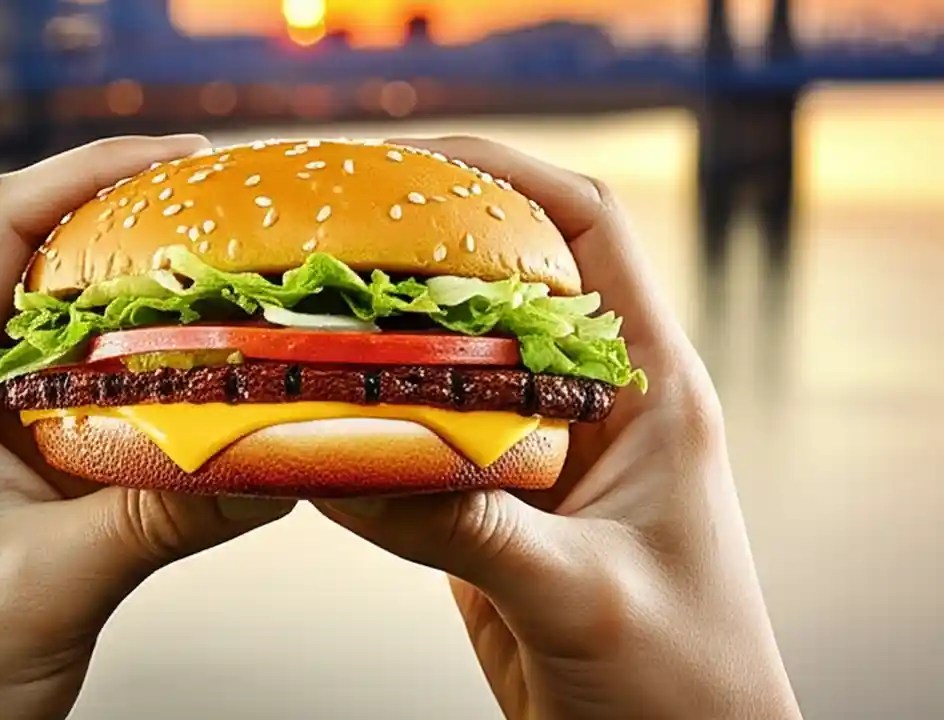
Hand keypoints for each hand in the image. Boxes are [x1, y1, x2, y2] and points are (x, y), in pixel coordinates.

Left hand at [0, 135, 295, 719]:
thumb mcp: (54, 583)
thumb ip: (167, 513)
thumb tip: (281, 462)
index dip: (87, 175)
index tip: (179, 161)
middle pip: (34, 256)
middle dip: (128, 221)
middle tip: (223, 213)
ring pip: (64, 322)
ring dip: (141, 296)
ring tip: (225, 280)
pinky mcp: (14, 465)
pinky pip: (86, 390)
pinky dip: (146, 370)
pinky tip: (202, 379)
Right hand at [316, 137, 802, 719]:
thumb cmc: (682, 688)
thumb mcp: (584, 597)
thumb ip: (472, 529)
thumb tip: (348, 472)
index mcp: (648, 394)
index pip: (587, 233)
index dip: (507, 175)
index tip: (415, 160)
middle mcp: (592, 410)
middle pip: (506, 283)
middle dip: (422, 246)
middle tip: (330, 231)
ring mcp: (540, 459)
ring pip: (455, 366)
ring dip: (387, 341)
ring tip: (304, 316)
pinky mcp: (498, 511)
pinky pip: (427, 447)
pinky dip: (372, 430)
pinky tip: (318, 427)